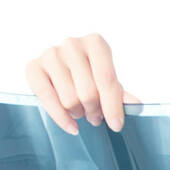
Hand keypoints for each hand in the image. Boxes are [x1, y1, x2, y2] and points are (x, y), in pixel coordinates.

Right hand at [25, 33, 141, 134]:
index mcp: (95, 43)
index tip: (116, 125)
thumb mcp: (108, 81)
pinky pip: (46, 99)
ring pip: (68, 99)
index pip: (106, 79)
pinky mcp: (33, 67)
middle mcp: (72, 44)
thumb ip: (120, 94)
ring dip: (78, 113)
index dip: (113, 106)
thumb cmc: (90, 74)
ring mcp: (51, 54)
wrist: (63, 65)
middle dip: (94, 111)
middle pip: (87, 92)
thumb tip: (136, 106)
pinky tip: (71, 126)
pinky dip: (61, 118)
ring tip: (82, 111)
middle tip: (95, 117)